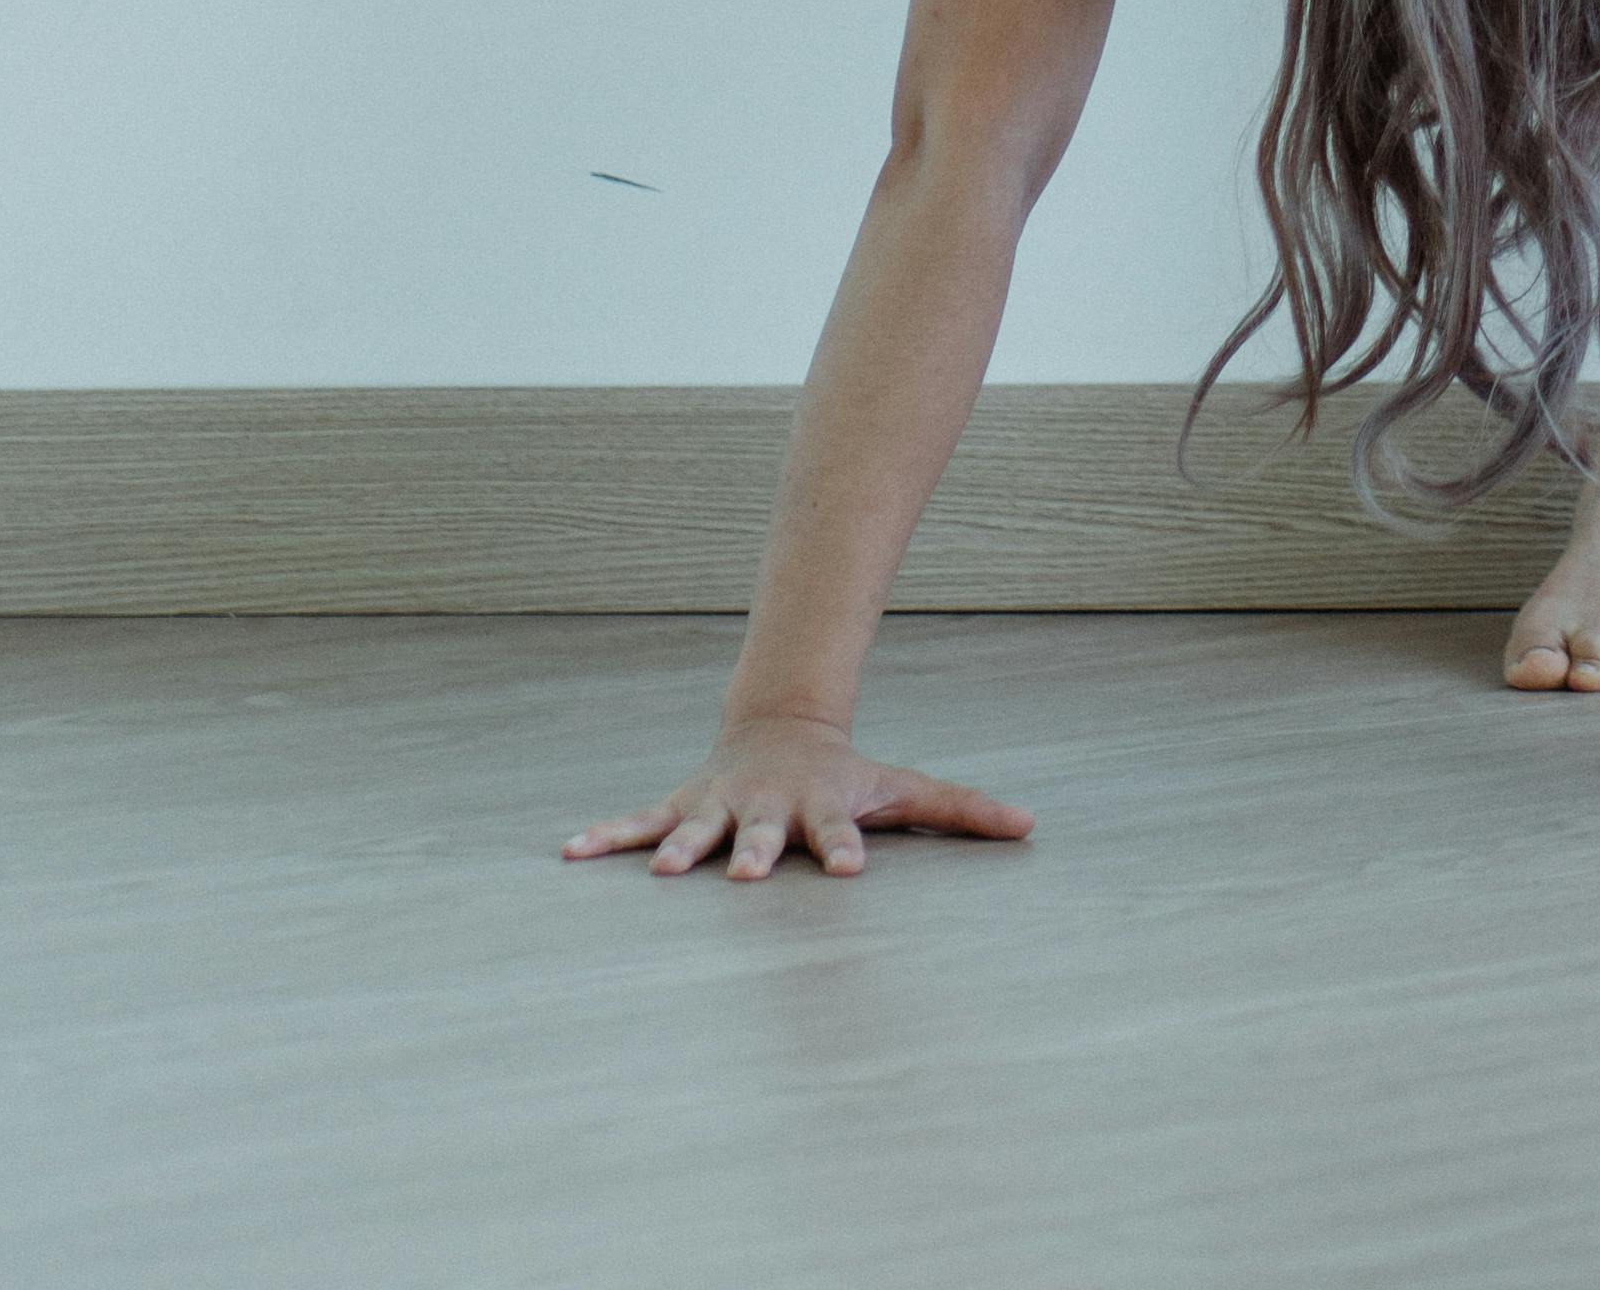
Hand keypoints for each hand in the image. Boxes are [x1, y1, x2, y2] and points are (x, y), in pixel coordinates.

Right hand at [563, 707, 1034, 882]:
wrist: (784, 723)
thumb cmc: (848, 773)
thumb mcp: (904, 787)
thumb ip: (962, 810)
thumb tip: (1030, 825)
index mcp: (822, 808)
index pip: (841, 832)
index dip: (847, 849)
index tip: (851, 871)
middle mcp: (769, 808)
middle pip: (763, 833)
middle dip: (753, 853)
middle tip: (742, 876)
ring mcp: (723, 807)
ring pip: (697, 831)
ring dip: (676, 851)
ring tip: (653, 876)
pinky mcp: (685, 808)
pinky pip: (640, 824)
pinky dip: (606, 837)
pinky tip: (569, 854)